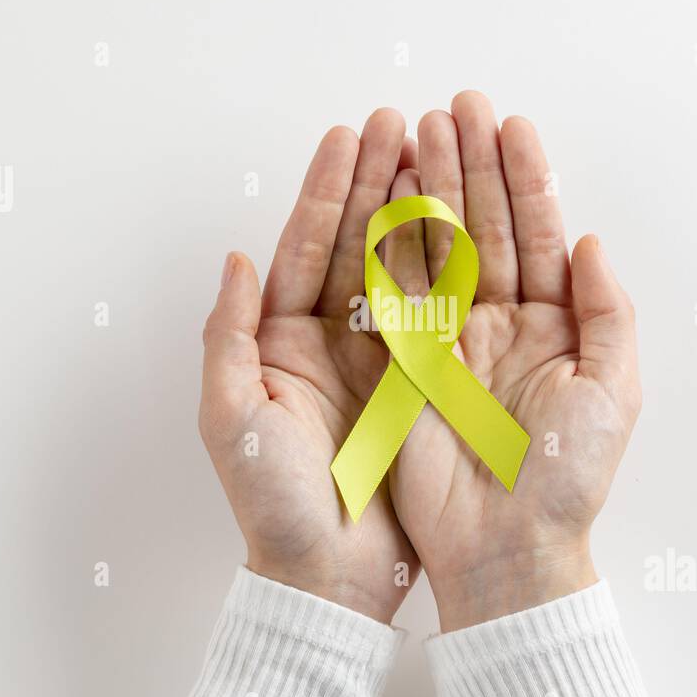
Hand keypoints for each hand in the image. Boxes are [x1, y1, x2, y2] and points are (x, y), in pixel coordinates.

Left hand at [200, 110, 418, 623]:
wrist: (330, 576)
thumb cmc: (273, 504)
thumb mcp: (231, 419)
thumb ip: (227, 337)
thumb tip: (235, 258)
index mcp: (279, 341)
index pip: (304, 246)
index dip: (329, 189)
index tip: (354, 134)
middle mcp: (329, 340)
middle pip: (354, 242)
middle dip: (377, 180)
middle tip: (406, 120)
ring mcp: (377, 359)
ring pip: (401, 269)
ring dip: (419, 210)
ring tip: (441, 152)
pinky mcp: (419, 385)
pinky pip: (437, 316)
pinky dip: (450, 269)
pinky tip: (469, 223)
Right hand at [385, 91, 641, 630]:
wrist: (504, 550)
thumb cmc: (568, 479)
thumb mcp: (613, 390)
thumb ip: (609, 310)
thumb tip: (591, 241)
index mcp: (552, 326)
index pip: (538, 235)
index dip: (525, 178)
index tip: (511, 123)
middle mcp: (499, 325)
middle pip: (483, 227)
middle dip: (470, 166)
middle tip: (456, 106)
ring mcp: (448, 340)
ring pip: (436, 248)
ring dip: (427, 189)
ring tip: (416, 129)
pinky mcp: (403, 363)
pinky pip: (394, 292)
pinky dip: (389, 243)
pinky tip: (385, 194)